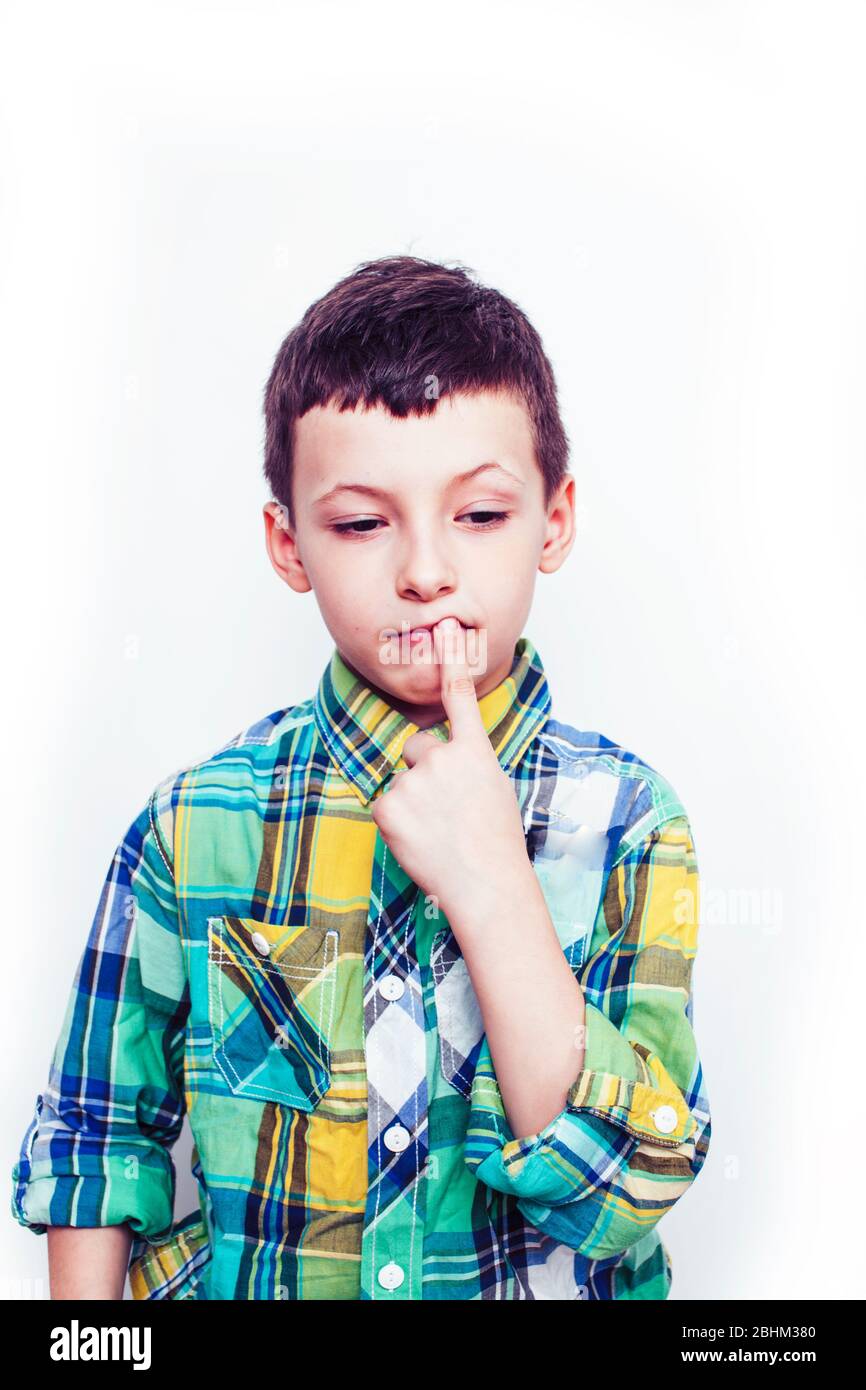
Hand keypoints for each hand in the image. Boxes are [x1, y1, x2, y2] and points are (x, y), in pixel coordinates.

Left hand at [369, 618, 531, 926]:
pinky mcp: (388, 806)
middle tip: (446, 809)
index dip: (452, 659)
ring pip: (403, 781)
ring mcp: (413, 781)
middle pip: (418, 748)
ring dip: (413, 802)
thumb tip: (446, 761)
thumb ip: (469, 764)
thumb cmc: (496, 843)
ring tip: (438, 832)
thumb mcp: (494, 789)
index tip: (446, 626)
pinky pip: (386, 805)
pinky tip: (420, 840)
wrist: (486, 884)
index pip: (460, 697)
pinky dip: (397, 823)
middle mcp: (442, 758)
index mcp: (475, 752)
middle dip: (425, 772)